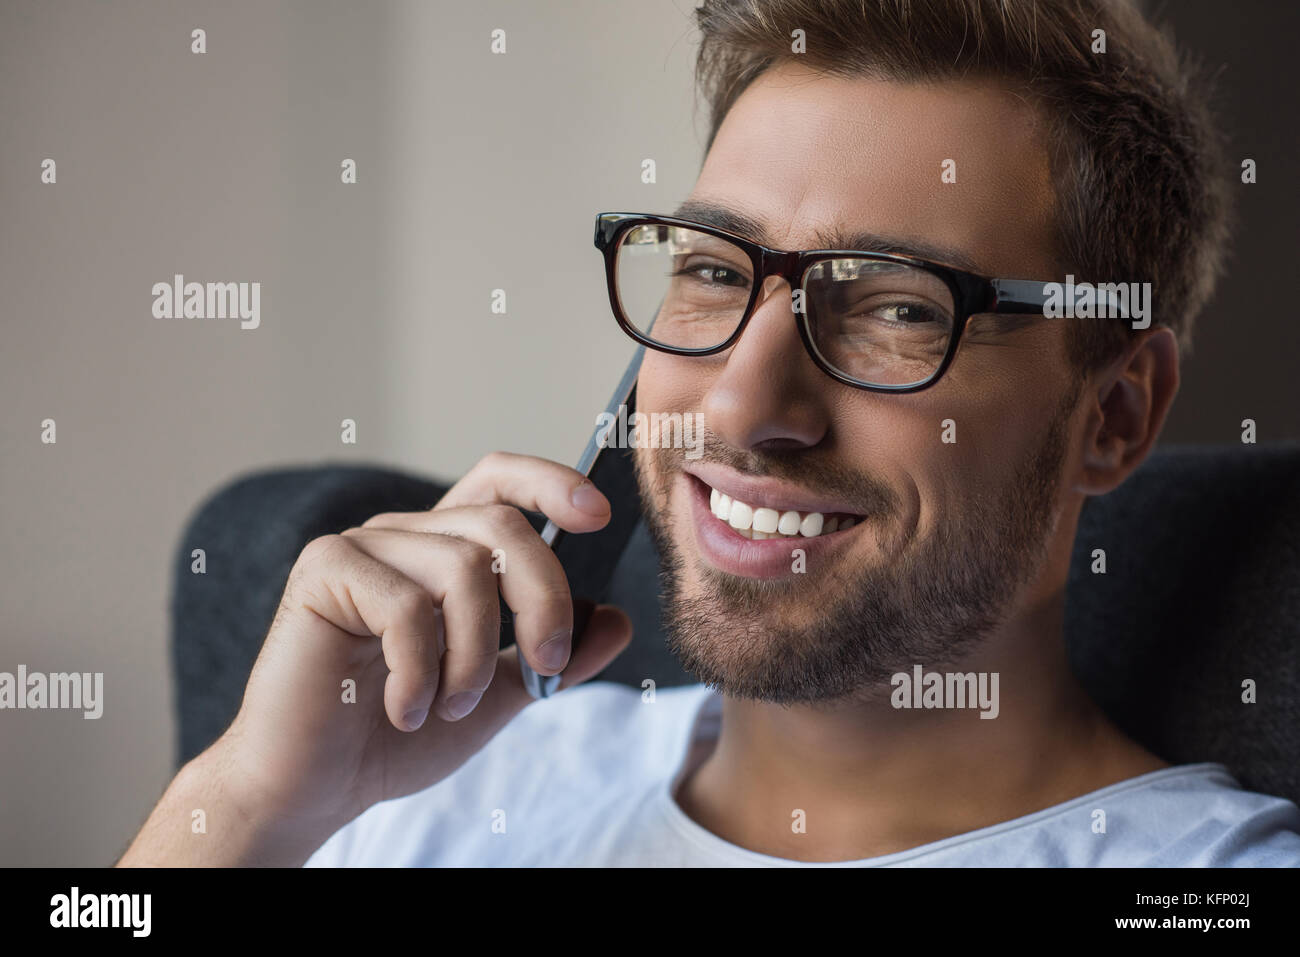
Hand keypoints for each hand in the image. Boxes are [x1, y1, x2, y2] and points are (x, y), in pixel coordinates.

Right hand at [120, 453, 632, 865]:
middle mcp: (403, 535)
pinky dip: (421, 673)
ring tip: (451, 706)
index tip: (601, 515)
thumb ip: (553, 658)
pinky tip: (404, 711)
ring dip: (475, 655)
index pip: (500, 483)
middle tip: (546, 665)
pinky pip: (406, 606)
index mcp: (441, 549)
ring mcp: (360, 546)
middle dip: (543, 599)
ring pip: (463, 568)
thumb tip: (617, 620)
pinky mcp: (323, 571)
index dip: (552, 484)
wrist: (314, 787)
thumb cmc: (396, 736)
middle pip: (501, 526)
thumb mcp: (498, 696)